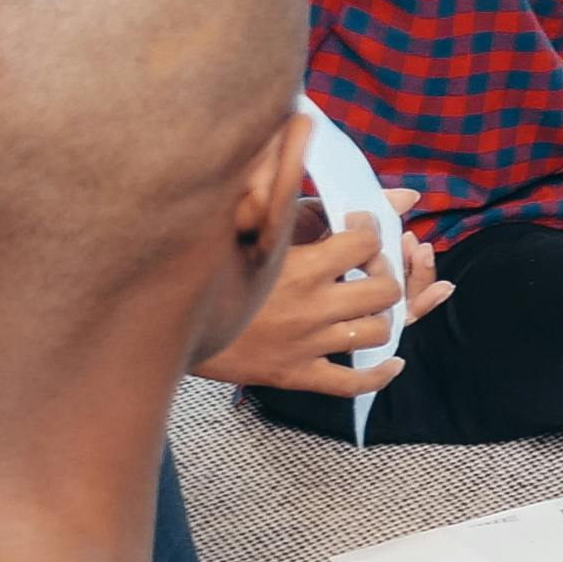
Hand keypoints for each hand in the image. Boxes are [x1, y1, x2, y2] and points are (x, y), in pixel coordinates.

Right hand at [193, 208, 441, 395]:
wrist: (171, 324)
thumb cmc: (214, 267)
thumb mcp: (254, 226)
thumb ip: (303, 202)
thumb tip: (361, 178)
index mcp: (298, 266)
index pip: (365, 242)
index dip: (371, 229)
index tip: (359, 226)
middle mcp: (310, 308)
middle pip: (383, 290)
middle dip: (384, 273)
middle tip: (369, 267)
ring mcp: (306, 345)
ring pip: (377, 332)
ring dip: (382, 316)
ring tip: (368, 304)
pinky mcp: (297, 375)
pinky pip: (354, 383)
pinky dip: (380, 373)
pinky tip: (391, 360)